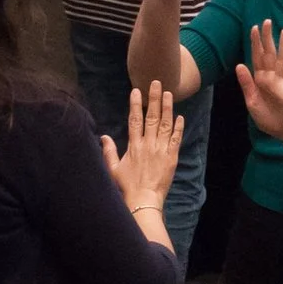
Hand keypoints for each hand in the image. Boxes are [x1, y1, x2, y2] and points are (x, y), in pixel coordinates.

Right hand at [102, 76, 182, 213]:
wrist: (143, 200)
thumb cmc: (126, 186)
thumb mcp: (113, 168)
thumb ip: (109, 151)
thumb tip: (103, 136)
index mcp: (134, 145)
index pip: (134, 119)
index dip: (135, 104)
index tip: (136, 90)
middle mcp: (148, 144)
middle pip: (151, 116)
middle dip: (154, 98)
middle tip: (157, 83)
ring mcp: (161, 150)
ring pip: (165, 124)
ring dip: (167, 108)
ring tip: (169, 94)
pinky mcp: (171, 157)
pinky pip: (176, 139)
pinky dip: (178, 127)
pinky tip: (180, 116)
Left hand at [235, 17, 282, 146]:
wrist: (281, 131)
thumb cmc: (266, 117)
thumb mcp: (251, 102)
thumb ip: (246, 84)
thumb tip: (240, 65)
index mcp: (259, 80)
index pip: (257, 58)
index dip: (255, 43)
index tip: (254, 28)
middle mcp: (271, 78)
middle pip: (269, 55)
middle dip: (268, 39)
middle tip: (268, 21)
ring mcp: (282, 84)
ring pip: (282, 61)